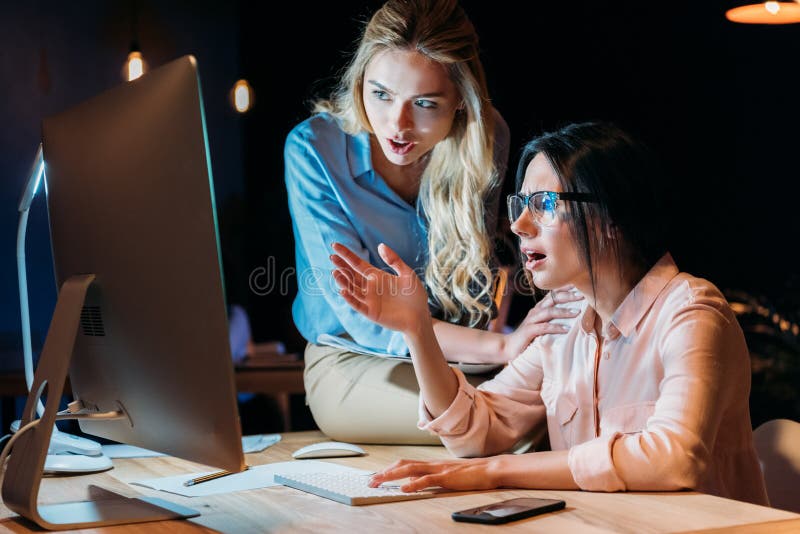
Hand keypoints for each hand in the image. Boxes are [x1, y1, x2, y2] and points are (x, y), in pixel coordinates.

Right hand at [331, 242, 429, 333]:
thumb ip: (394, 260)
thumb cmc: (415, 295)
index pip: (357, 264)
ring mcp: (369, 300)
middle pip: (351, 275)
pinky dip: (350, 298)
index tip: (335, 245)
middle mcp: (370, 287)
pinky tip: (343, 290)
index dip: (346, 255)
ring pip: (352, 289)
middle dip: (341, 266)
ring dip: (343, 281)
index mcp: (377, 276)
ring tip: (335, 272)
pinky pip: (358, 305)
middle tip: (332, 256)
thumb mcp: (407, 274)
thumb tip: (381, 245)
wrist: (420, 317)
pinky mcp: (371, 312)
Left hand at [368, 457, 498, 492]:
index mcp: (431, 464)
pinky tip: (404, 489)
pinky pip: (427, 480)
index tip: (377, 475)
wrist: (489, 468)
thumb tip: (416, 483)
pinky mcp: (447, 477)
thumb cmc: (470, 473)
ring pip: (410, 469)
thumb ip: (431, 477)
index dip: (389, 468)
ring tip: (380, 482)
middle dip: (385, 472)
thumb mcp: (447, 475)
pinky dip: (414, 484)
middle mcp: (432, 464)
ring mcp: (438, 469)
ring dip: (392, 475)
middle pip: (403, 464)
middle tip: (371, 480)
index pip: (405, 464)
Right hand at [502, 286, 582, 360]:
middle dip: (568, 296)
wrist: (508, 347)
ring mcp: (531, 320)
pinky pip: (544, 327)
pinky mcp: (529, 331)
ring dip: (563, 311)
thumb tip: (575, 318)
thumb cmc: (529, 337)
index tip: (578, 285)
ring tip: (576, 312)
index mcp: (539, 308)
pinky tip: (566, 329)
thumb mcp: (542, 325)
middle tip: (582, 295)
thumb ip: (554, 320)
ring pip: (549, 311)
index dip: (565, 288)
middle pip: (553, 299)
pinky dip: (555, 327)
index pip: (553, 294)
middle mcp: (535, 311)